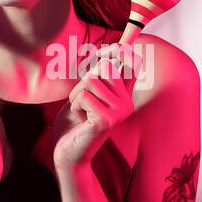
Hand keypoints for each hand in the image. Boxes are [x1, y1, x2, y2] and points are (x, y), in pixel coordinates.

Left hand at [53, 43, 142, 168]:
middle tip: (80, 97)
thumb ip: (98, 75)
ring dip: (77, 94)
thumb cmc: (74, 122)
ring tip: (79, 110)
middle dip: (86, 78)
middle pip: (107, 67)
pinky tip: (80, 118)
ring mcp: (119, 112)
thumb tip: (111, 49)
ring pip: (92, 81)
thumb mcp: (87, 94)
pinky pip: (84, 96)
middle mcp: (126, 103)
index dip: (121, 50)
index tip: (105, 52)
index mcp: (124, 95)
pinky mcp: (107, 120)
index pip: (134, 63)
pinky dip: (75, 105)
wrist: (68, 153)